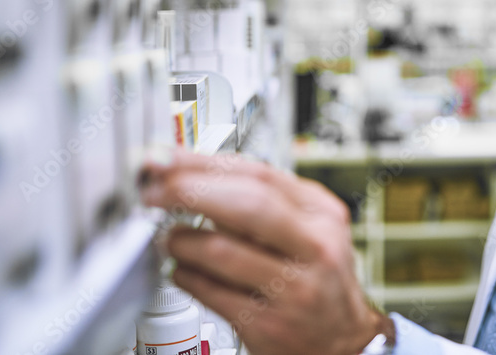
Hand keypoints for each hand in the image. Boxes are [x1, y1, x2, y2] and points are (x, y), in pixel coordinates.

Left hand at [140, 150, 384, 354]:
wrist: (341, 341)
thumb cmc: (316, 279)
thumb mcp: (308, 230)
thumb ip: (264, 204)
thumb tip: (196, 177)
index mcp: (321, 214)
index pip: (259, 174)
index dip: (205, 163)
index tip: (167, 159)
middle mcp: (314, 247)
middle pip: (247, 204)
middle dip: (190, 191)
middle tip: (154, 191)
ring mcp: (293, 288)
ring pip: (222, 250)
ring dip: (182, 241)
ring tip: (171, 239)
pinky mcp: (268, 324)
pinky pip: (211, 292)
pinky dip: (186, 276)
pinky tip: (183, 270)